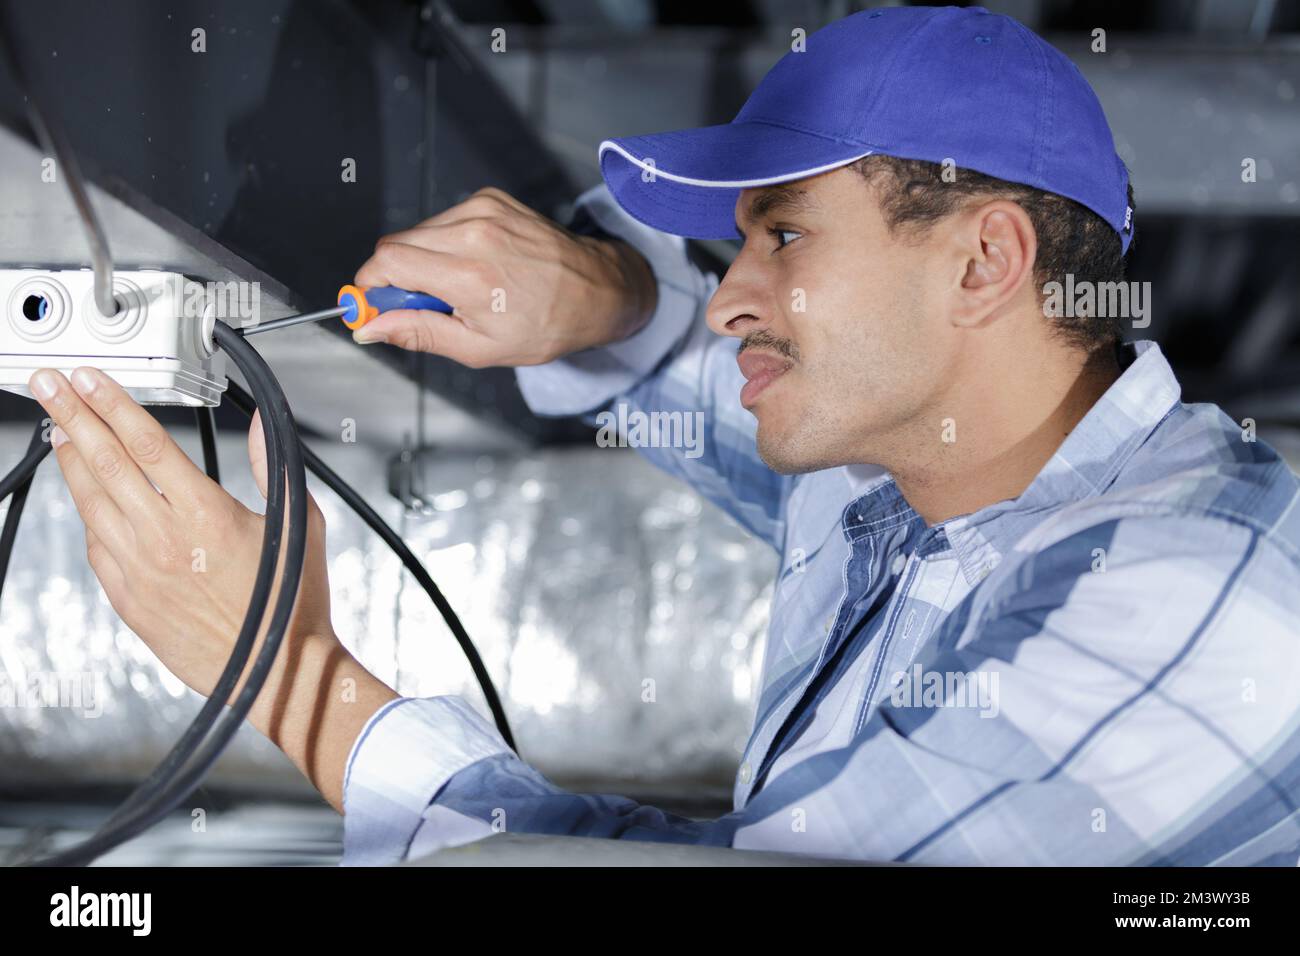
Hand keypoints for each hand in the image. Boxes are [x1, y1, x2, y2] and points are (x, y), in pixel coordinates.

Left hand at [27, 366, 331, 703]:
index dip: (112, 405)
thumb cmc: (291, 602)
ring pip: (91, 502)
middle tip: (49, 387)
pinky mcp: (130, 600)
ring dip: (72, 461)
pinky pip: (97, 546)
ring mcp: (140, 570)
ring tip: (59, 431)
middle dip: (72, 416)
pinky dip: (88, 514)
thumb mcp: (298, 523)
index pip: (147, 444)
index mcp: (206, 514)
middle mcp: (164, 538)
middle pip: (105, 462)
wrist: (273, 671)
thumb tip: (261, 428)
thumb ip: (272, 468)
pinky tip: (88, 498)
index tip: (89, 380)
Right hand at [351, 186, 656, 365]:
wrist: (594, 290)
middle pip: (396, 244)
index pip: (386, 262)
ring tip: (460, 286)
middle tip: (427, 304)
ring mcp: (484, 210)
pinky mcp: (491, 199)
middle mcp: (475, 234)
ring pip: (418, 231)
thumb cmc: (546, 325)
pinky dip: (447, 243)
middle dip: (397, 277)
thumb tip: (370, 328)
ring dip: (424, 260)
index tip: (374, 304)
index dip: (370, 285)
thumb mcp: (479, 348)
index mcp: (470, 276)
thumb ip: (418, 333)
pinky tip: (476, 264)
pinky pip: (444, 220)